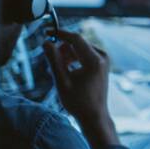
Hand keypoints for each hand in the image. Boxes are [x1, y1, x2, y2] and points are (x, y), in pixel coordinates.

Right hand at [44, 30, 119, 148]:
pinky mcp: (102, 64)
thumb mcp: (61, 81)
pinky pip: (84, 55)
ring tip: (60, 72)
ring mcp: (104, 60)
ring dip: (67, 56)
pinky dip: (74, 60)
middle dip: (62, 50)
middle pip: (77, 43)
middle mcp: (102, 57)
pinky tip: (67, 72)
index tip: (46, 32)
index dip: (60, 33)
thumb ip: (53, 60)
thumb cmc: (78, 102)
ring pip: (79, 49)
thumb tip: (46, 42)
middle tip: (52, 66)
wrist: (94, 116)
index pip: (75, 38)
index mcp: (94, 60)